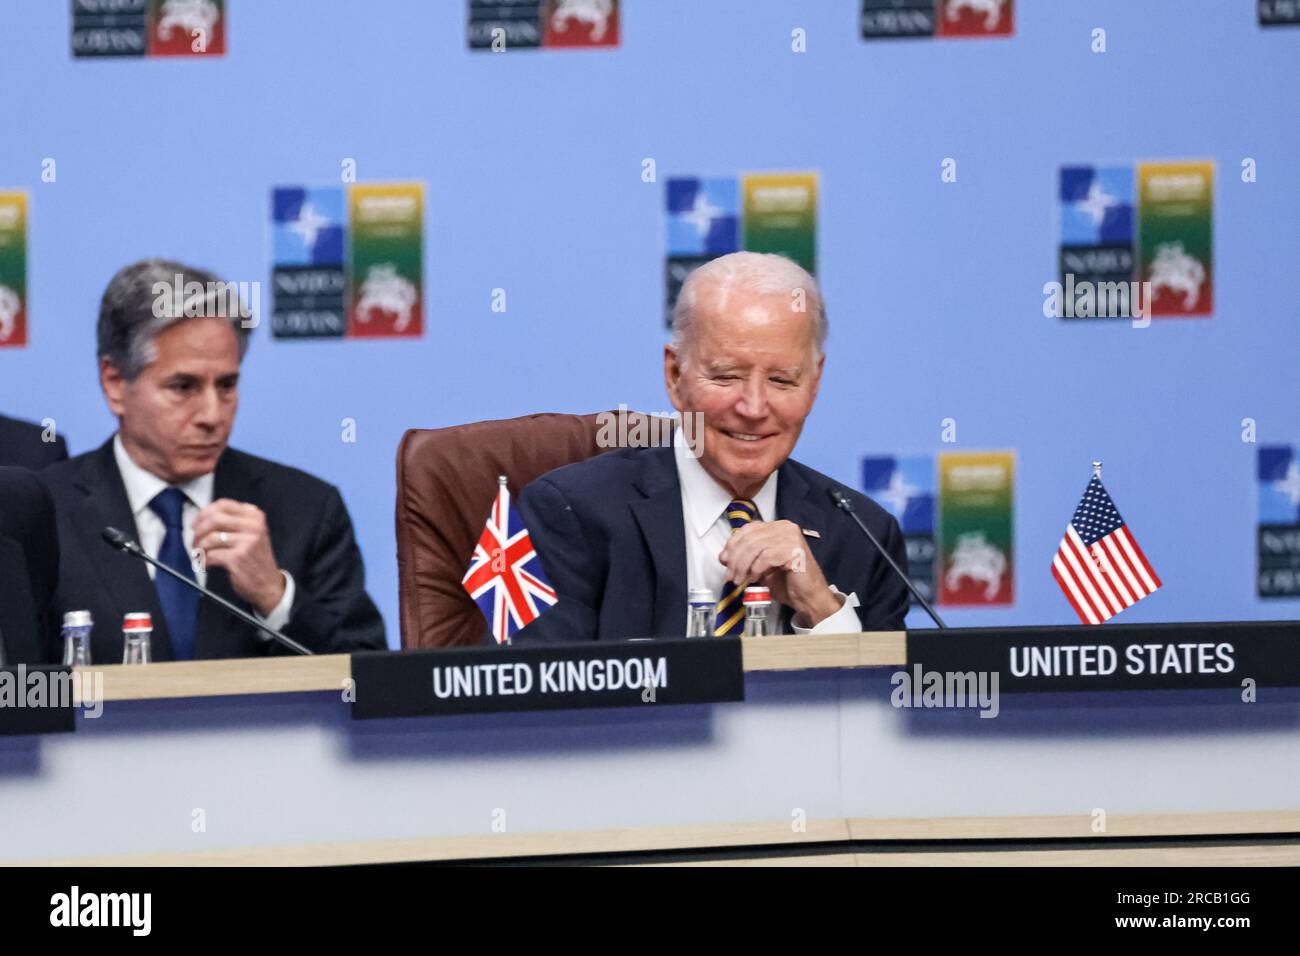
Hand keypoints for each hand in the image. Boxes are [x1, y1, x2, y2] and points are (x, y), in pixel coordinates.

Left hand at [193, 499, 285, 615]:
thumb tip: (203, 518)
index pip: (224, 504)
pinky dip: (204, 560)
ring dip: (199, 547)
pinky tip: (207, 564)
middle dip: (198, 531)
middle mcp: (253, 527)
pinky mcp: (238, 557)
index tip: (196, 523)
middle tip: (194, 541)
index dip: (204, 512)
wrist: (268, 584)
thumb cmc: (255, 559)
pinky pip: (212, 554)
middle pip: (214, 519)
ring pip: (211, 537)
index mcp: (255, 517)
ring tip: (200, 554)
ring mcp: (247, 542)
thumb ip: (234, 522)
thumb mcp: (252, 534)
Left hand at [718, 520, 842, 627]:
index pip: (748, 529)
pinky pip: (766, 557)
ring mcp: (791, 538)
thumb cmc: (788, 583)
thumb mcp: (760, 568)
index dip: (732, 544)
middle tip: (729, 575)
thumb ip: (744, 559)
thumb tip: (723, 556)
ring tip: (739, 580)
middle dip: (735, 559)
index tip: (724, 560)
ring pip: (755, 548)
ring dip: (742, 566)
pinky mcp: (794, 551)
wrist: (809, 597)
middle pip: (749, 538)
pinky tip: (755, 579)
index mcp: (778, 527)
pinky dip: (756, 569)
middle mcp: (785, 528)